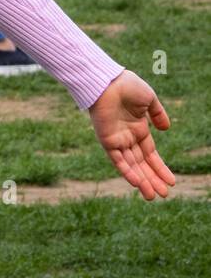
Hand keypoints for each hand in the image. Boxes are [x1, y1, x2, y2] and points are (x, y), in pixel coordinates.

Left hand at [86, 70, 175, 200]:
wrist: (107, 81)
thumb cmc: (127, 85)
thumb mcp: (149, 99)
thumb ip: (158, 114)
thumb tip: (166, 129)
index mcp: (138, 128)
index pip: (150, 153)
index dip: (160, 168)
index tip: (171, 182)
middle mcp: (127, 136)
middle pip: (141, 163)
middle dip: (152, 179)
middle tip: (164, 195)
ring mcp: (117, 139)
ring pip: (131, 165)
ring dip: (142, 180)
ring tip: (152, 196)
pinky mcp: (107, 140)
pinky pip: (117, 159)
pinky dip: (126, 171)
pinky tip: (137, 183)